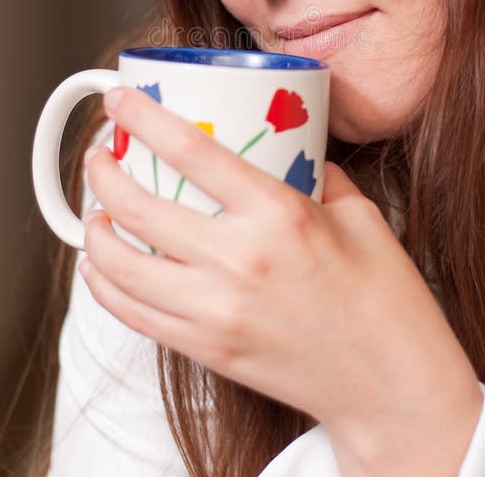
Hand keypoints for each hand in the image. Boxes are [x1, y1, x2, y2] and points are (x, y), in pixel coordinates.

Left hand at [81, 86, 481, 474]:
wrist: (391, 384)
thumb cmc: (384, 296)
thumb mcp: (360, 214)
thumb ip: (316, 174)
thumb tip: (289, 150)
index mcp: (279, 214)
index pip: (190, 150)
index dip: (142, 117)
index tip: (119, 101)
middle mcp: (239, 260)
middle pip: (139, 207)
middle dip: (102, 173)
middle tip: (98, 156)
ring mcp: (217, 311)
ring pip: (122, 267)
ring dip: (93, 232)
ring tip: (95, 212)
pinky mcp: (208, 350)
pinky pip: (134, 315)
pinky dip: (105, 287)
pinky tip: (101, 267)